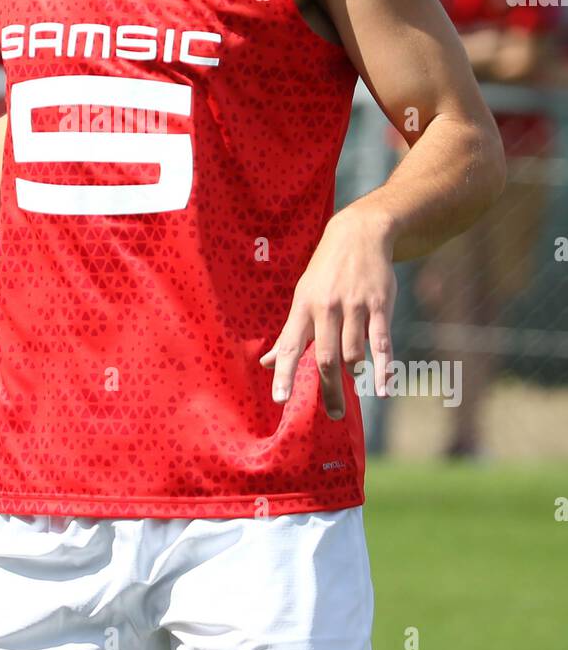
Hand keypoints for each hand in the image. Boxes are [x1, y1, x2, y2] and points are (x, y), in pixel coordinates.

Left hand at [259, 206, 395, 418]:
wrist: (359, 234)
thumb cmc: (325, 272)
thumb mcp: (302, 296)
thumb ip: (289, 334)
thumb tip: (266, 363)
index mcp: (303, 307)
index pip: (289, 346)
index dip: (283, 374)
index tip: (280, 399)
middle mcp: (327, 308)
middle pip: (325, 358)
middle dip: (329, 390)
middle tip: (332, 415)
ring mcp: (355, 306)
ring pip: (353, 353)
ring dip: (354, 373)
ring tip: (354, 380)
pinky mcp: (380, 305)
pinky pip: (381, 343)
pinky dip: (383, 369)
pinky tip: (384, 388)